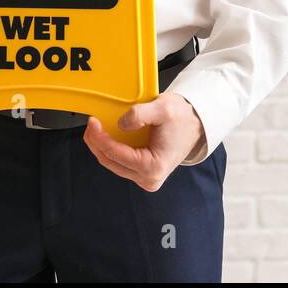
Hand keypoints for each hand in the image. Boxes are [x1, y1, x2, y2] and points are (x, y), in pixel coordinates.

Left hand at [82, 92, 207, 190]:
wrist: (196, 125)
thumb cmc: (183, 118)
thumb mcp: (163, 109)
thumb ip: (139, 115)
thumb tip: (120, 124)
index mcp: (153, 167)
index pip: (116, 154)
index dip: (100, 138)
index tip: (93, 122)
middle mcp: (149, 178)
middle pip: (111, 162)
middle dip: (96, 143)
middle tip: (91, 125)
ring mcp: (146, 178)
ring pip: (114, 163)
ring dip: (102, 146)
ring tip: (97, 129)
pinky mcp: (144, 173)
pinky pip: (121, 162)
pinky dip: (112, 148)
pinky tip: (108, 135)